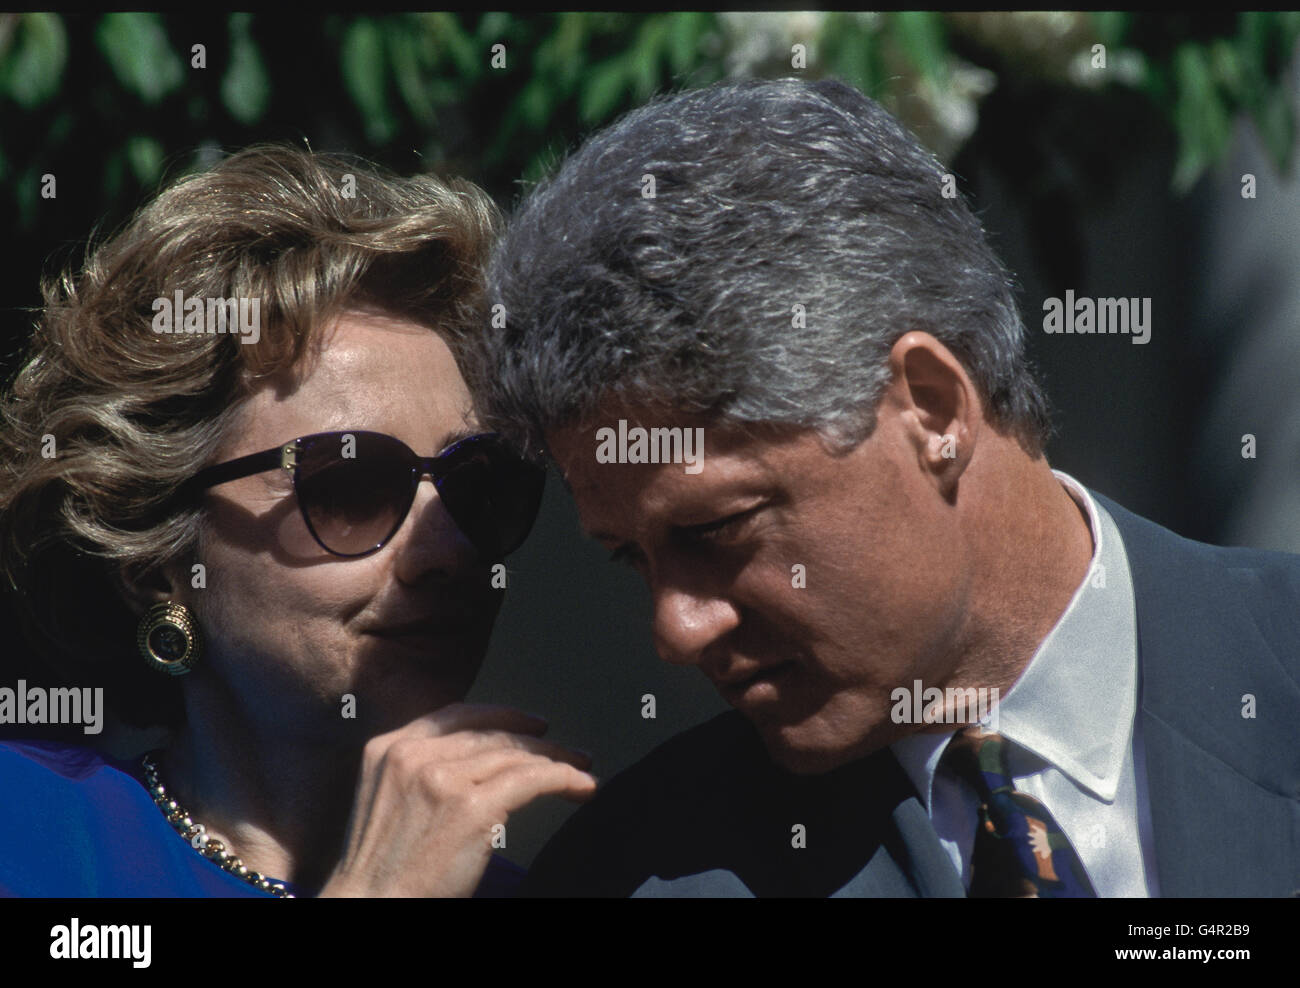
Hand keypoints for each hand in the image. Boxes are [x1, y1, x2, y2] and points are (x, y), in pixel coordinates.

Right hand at [318, 704, 595, 896]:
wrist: (369, 906)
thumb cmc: (382, 873)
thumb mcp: (387, 802)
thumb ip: (420, 774)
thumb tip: (476, 764)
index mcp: (388, 749)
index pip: (457, 716)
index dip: (502, 716)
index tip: (532, 724)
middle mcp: (413, 754)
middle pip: (491, 734)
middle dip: (537, 741)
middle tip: (569, 752)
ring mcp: (442, 778)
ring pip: (515, 754)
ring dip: (557, 761)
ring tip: (582, 770)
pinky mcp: (470, 807)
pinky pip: (531, 780)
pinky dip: (564, 778)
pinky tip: (582, 786)